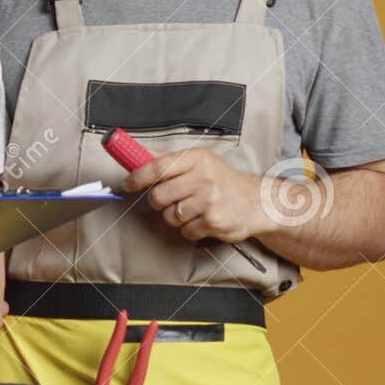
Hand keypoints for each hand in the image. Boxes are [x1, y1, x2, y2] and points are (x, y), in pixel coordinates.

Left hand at [122, 148, 271, 242]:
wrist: (256, 202)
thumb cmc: (222, 181)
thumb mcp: (199, 162)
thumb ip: (168, 159)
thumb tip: (137, 154)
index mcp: (196, 159)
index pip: (157, 167)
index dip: (137, 177)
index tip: (127, 184)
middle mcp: (203, 177)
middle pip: (158, 195)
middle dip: (159, 201)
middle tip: (170, 199)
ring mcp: (209, 200)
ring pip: (170, 215)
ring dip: (175, 216)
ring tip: (192, 209)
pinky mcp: (213, 221)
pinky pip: (185, 230)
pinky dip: (189, 229)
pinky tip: (202, 220)